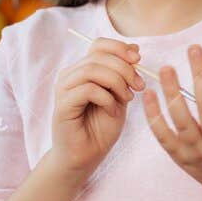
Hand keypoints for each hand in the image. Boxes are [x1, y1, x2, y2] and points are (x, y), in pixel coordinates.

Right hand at [49, 38, 142, 178]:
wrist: (86, 156)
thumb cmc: (101, 127)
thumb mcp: (119, 96)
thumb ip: (124, 74)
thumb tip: (135, 49)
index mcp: (83, 70)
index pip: (99, 45)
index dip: (120, 48)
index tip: (138, 60)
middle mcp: (70, 75)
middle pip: (98, 56)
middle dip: (124, 68)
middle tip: (139, 86)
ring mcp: (64, 89)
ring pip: (92, 70)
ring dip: (116, 82)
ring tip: (127, 99)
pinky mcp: (62, 105)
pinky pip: (88, 90)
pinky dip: (106, 99)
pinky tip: (112, 112)